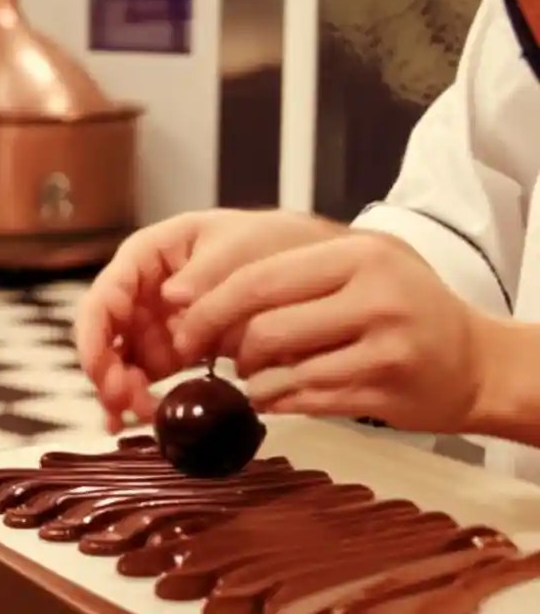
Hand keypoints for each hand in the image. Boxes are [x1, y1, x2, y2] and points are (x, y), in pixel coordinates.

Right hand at [73, 209, 345, 430]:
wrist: (315, 270)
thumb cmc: (275, 243)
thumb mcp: (244, 246)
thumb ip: (209, 271)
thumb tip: (171, 295)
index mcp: (150, 254)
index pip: (108, 292)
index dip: (96, 331)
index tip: (102, 368)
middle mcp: (144, 288)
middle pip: (106, 332)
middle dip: (107, 370)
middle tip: (125, 401)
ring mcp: (158, 322)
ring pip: (120, 360)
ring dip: (121, 391)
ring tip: (141, 416)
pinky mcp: (176, 351)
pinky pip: (145, 377)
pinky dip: (138, 399)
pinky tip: (135, 422)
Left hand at [173, 232, 486, 432]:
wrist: (475, 360)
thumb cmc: (402, 308)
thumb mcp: (358, 265)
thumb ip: (288, 273)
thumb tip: (193, 293)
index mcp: (358, 255)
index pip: (258, 278)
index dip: (209, 304)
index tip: (181, 320)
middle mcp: (375, 297)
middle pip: (264, 328)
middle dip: (226, 346)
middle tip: (215, 352)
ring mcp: (383, 348)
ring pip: (281, 370)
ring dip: (253, 378)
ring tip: (256, 372)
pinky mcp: (384, 392)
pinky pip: (304, 400)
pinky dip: (277, 400)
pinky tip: (278, 393)